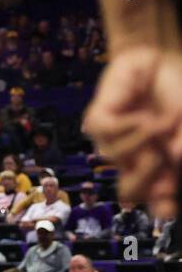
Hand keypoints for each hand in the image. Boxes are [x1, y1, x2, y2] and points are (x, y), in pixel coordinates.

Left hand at [83, 45, 181, 203]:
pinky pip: (110, 133)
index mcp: (159, 166)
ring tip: (164, 120)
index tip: (166, 211)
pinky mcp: (97, 122)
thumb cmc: (176, 92)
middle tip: (164, 156)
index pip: (157, 198)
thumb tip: (175, 156)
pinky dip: (133, 123)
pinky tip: (142, 113)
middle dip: (149, 178)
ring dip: (147, 138)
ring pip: (119, 157)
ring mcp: (112, 143)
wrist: (157, 60)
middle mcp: (133, 160)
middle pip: (131, 190)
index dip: (162, 207)